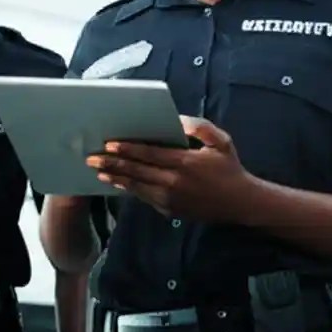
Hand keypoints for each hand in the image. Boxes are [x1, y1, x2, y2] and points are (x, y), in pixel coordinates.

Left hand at [87, 116, 254, 222]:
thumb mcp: (221, 141)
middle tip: (91, 159)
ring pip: (137, 187)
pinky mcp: (170, 211)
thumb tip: (177, 120)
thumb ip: (200, 127)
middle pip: (137, 172)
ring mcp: (171, 200)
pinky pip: (146, 198)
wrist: (240, 203)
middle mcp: (174, 183)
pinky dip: (131, 190)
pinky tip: (119, 183)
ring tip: (99, 173)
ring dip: (117, 179)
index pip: (149, 155)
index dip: (127, 149)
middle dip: (113, 165)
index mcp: (185, 163)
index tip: (108, 144)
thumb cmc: (230, 169)